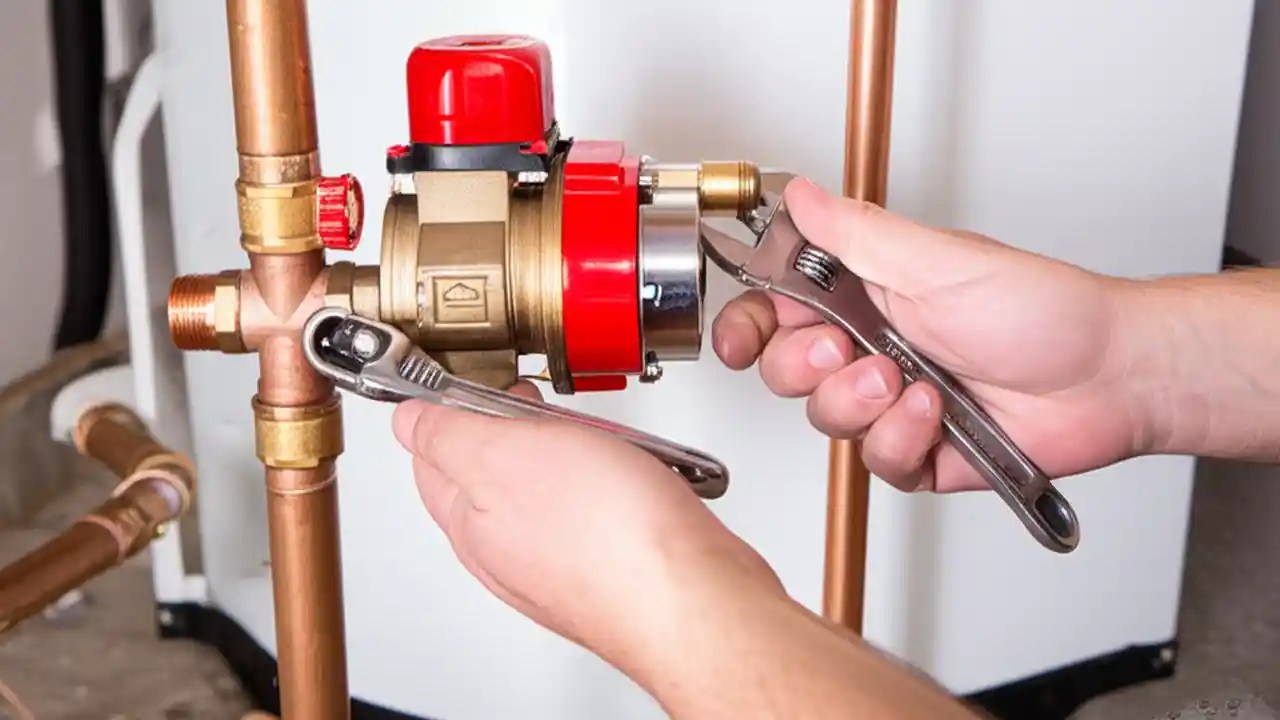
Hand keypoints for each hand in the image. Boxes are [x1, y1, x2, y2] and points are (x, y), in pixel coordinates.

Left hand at [391, 388, 783, 672]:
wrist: (690, 596)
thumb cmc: (608, 535)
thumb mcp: (504, 456)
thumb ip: (447, 436)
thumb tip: (408, 420)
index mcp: (469, 523)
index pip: (431, 454)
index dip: (447, 407)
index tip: (469, 377)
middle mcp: (508, 550)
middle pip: (493, 469)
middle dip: (517, 425)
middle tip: (546, 405)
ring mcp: (559, 559)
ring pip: (549, 486)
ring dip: (569, 449)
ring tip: (599, 437)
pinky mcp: (609, 564)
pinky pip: (596, 506)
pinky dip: (610, 478)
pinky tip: (632, 473)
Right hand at [714, 178, 1145, 491]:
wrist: (1107, 378)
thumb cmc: (1042, 310)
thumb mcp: (939, 261)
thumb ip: (856, 233)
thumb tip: (799, 194)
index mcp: (866, 293)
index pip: (776, 309)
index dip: (747, 326)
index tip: (742, 339)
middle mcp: (872, 346)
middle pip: (786, 371)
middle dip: (807, 365)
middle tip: (846, 349)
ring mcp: (891, 402)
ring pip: (826, 420)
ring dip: (861, 402)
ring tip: (909, 382)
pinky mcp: (917, 450)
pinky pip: (875, 462)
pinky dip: (902, 440)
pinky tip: (937, 416)